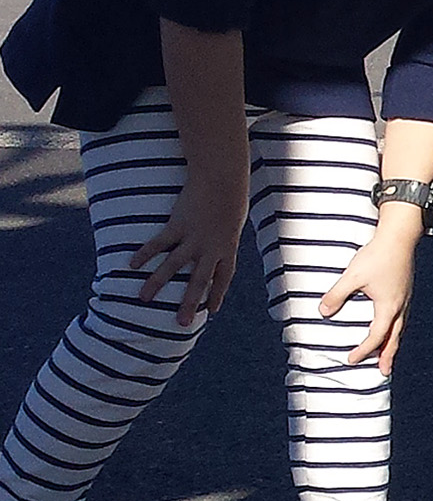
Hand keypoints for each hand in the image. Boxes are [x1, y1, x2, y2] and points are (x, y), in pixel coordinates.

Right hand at [132, 175, 250, 327]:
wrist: (224, 177)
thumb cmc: (231, 195)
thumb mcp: (233, 219)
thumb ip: (224, 234)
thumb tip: (219, 240)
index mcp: (228, 247)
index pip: (224, 277)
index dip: (218, 294)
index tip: (211, 311)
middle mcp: (211, 247)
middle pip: (200, 280)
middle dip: (190, 302)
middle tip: (182, 323)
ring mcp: (193, 237)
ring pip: (173, 266)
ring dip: (157, 283)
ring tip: (142, 299)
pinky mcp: (178, 224)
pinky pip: (158, 243)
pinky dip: (145, 253)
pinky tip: (131, 265)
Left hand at [321, 214, 420, 371]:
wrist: (400, 237)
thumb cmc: (376, 256)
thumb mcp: (352, 275)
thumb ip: (337, 294)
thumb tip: (323, 312)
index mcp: (388, 306)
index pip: (376, 336)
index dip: (363, 350)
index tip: (351, 359)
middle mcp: (400, 306)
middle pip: (395, 338)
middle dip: (388, 356)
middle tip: (384, 372)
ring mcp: (406, 299)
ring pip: (400, 328)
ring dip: (393, 343)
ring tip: (388, 354)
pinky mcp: (406, 291)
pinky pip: (401, 317)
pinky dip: (396, 329)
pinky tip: (391, 326)